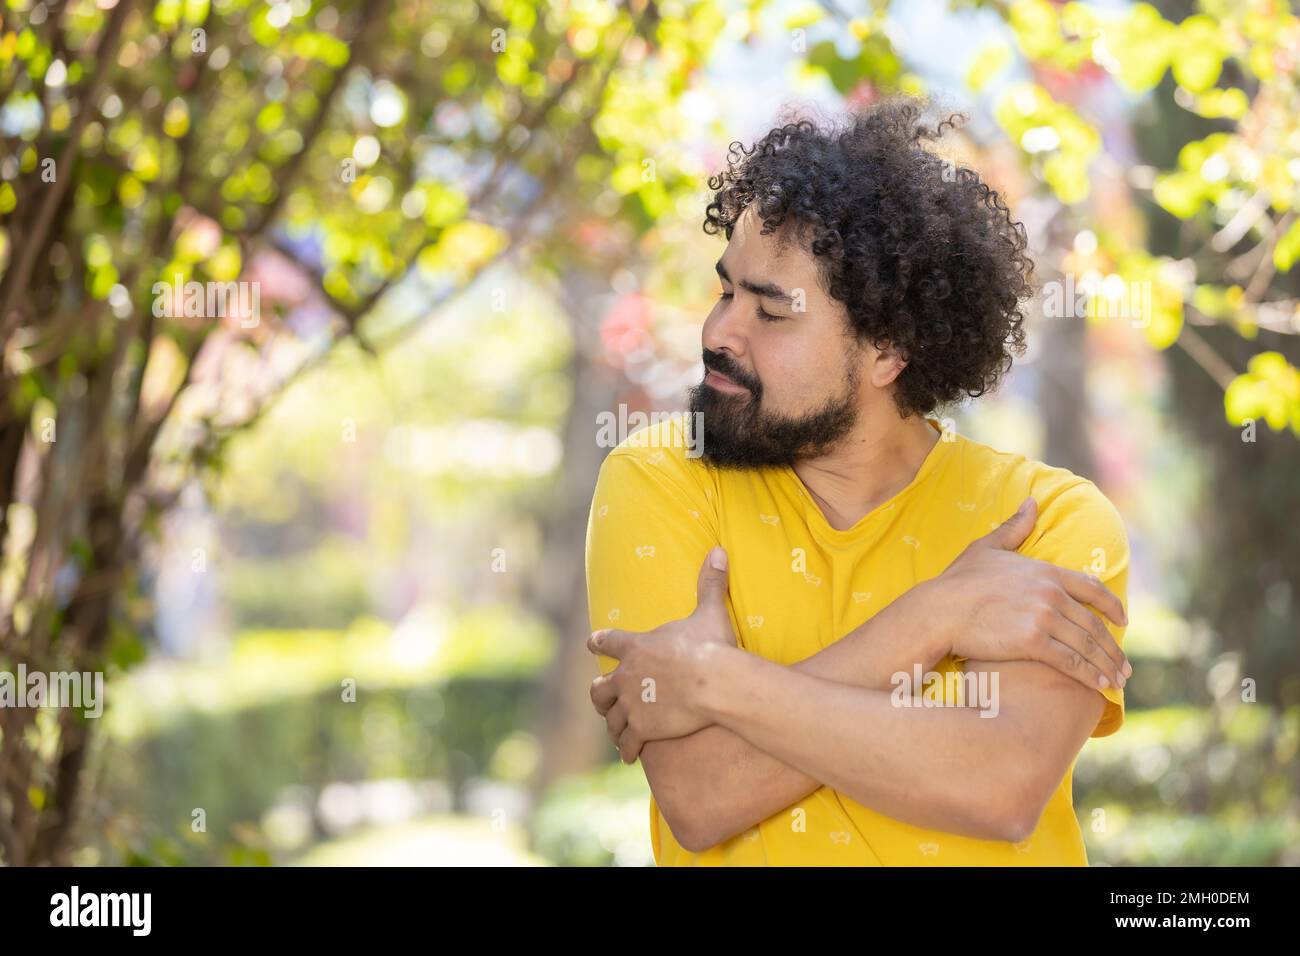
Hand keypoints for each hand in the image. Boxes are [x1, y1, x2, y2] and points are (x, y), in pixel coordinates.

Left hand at [588, 548, 736, 761]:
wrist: (713, 683)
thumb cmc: (710, 646)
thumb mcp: (709, 612)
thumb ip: (709, 583)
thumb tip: (718, 551)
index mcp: (636, 646)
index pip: (607, 641)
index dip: (599, 642)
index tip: (592, 642)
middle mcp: (626, 675)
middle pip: (599, 688)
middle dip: (600, 693)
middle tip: (601, 696)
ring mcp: (631, 703)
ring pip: (610, 717)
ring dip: (612, 724)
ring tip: (615, 731)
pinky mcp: (642, 728)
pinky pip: (627, 742)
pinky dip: (626, 748)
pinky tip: (628, 754)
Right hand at [902, 497, 1130, 691]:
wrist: (939, 609)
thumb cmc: (958, 580)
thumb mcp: (988, 547)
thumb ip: (1015, 527)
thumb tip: (1033, 502)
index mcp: (1045, 572)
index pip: (1092, 588)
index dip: (1113, 606)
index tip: (1124, 621)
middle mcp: (1051, 593)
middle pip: (1094, 623)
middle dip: (1112, 648)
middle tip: (1123, 666)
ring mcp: (1043, 617)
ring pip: (1086, 644)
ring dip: (1106, 665)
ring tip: (1116, 681)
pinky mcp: (1033, 641)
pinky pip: (1070, 661)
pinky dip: (1089, 675)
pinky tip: (1099, 686)